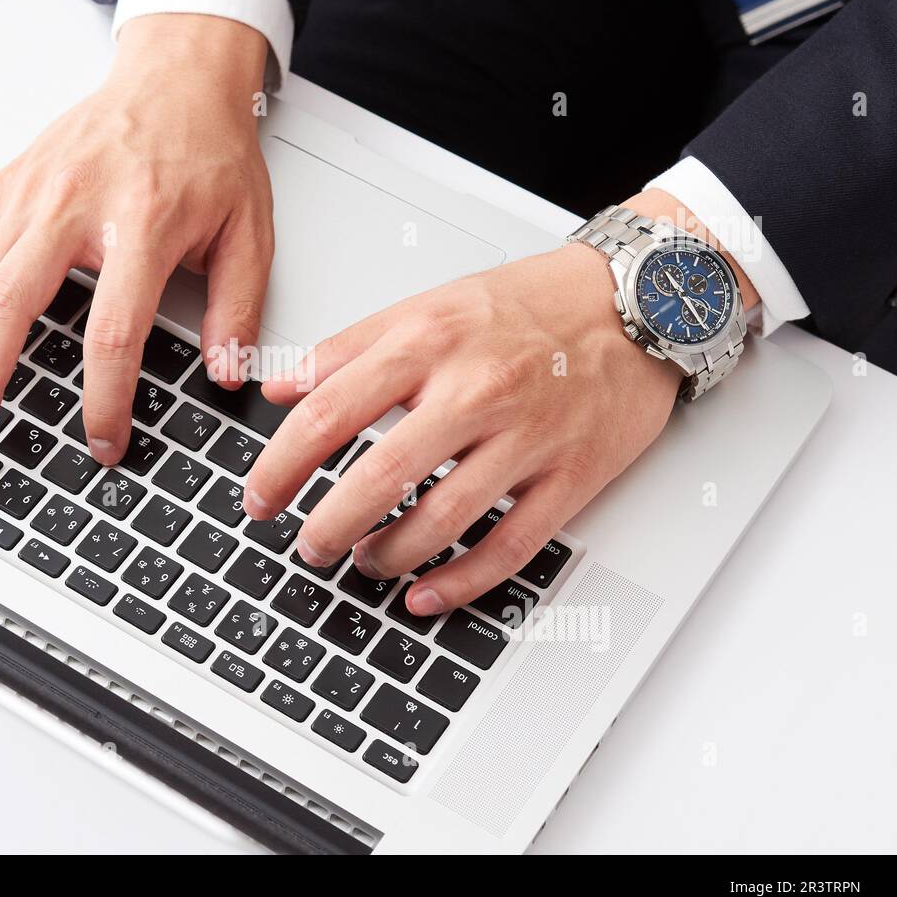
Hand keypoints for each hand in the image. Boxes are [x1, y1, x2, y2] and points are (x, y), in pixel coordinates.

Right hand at [0, 13, 272, 462]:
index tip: (103, 444)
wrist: (178, 76)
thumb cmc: (208, 149)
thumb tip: (228, 373)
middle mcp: (73, 210)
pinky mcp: (4, 186)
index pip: (113, 333)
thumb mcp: (249, 230)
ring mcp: (29, 197)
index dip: (104, 399)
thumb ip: (239, 306)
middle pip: (13, 308)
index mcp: (141, 225)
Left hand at [245, 230, 687, 616]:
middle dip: (328, 523)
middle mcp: (476, 389)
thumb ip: (348, 347)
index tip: (260, 495)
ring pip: (441, 520)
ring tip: (361, 561)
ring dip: (386, 555)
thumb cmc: (529, 305)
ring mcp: (527, 437)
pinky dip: (460, 582)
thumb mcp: (427, 304)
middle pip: (379, 475)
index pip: (330, 411)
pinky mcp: (570, 477)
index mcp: (429, 341)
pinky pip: (509, 547)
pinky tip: (424, 595)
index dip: (281, 464)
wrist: (636, 301)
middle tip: (306, 544)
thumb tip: (281, 386)